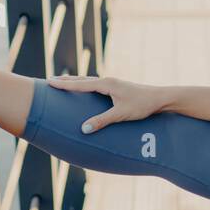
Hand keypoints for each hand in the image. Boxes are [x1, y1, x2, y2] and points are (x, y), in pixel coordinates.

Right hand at [45, 74, 164, 132]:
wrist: (160, 98)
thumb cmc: (142, 106)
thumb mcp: (121, 115)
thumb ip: (102, 121)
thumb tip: (84, 129)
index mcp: (107, 84)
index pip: (80, 84)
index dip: (64, 85)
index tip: (49, 82)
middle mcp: (108, 81)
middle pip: (82, 80)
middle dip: (66, 81)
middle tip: (49, 81)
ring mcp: (112, 83)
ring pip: (88, 81)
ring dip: (75, 82)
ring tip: (62, 82)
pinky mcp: (117, 88)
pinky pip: (95, 85)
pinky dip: (85, 85)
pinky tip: (83, 89)